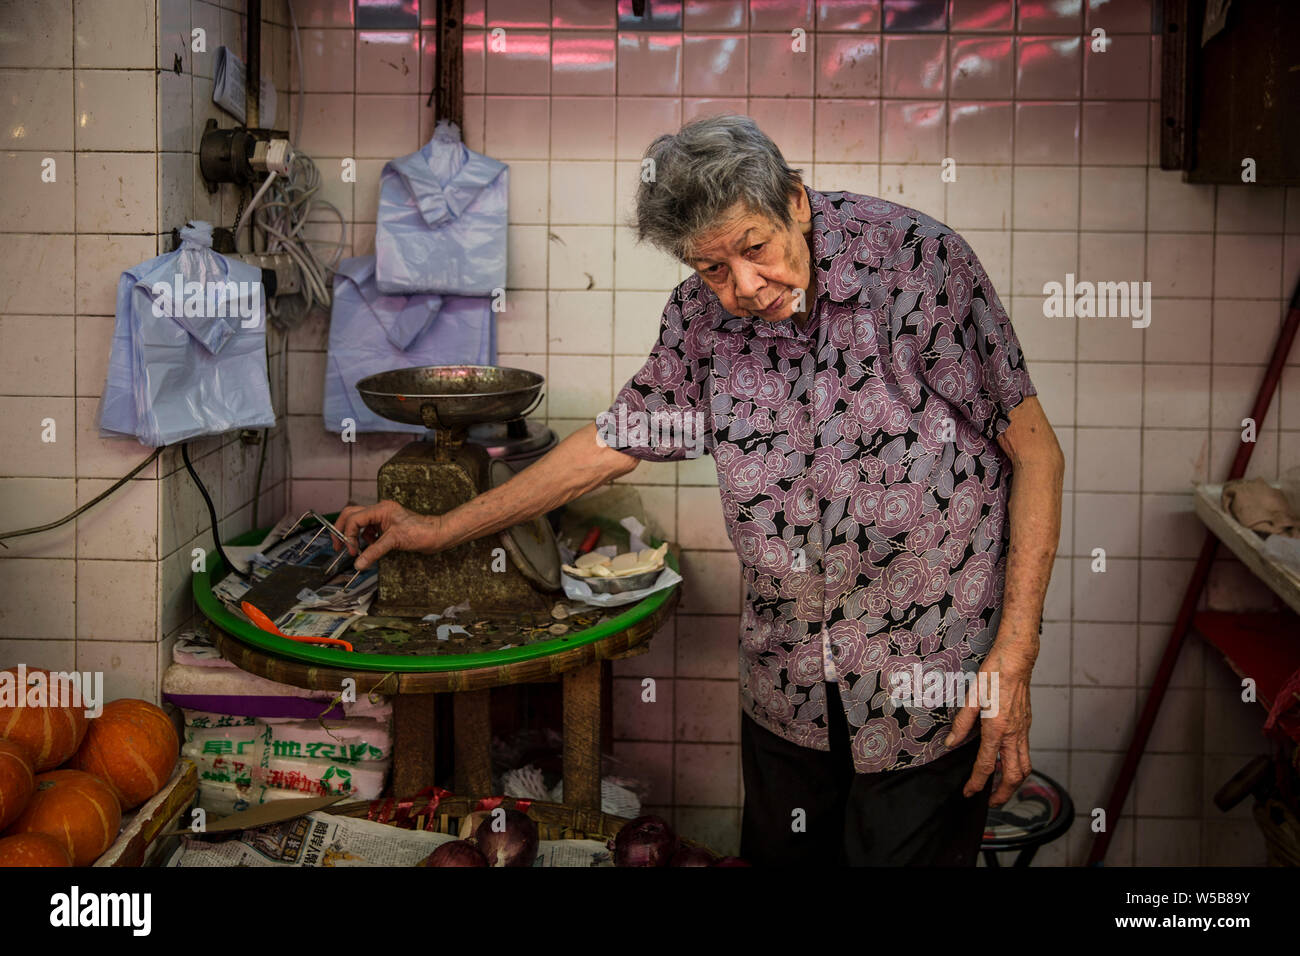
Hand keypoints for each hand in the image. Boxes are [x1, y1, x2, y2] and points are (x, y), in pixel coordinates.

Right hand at [334, 500, 444, 570]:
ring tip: (358, 548)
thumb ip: (374, 552)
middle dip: (343, 530)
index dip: (348, 535)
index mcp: (380, 509)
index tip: (351, 550)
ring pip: (359, 521)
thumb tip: (359, 563)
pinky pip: (369, 529)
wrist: (436, 534)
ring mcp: (383, 516)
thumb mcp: (394, 542)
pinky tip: (370, 546)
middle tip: (339, 546)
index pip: (354, 518)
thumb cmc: (421, 532)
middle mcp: (380, 510)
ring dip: (355, 535)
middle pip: (351, 515)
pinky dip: (365, 538)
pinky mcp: (387, 524)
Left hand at [945, 645, 1033, 806]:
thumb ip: (962, 723)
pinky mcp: (1026, 725)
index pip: (986, 765)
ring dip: (1013, 782)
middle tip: (990, 801)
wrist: (1017, 660)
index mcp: (997, 729)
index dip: (977, 783)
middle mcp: (1014, 734)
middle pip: (1014, 776)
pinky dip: (1016, 765)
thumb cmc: (994, 674)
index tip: (969, 793)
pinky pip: (1025, 753)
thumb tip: (952, 743)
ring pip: (1024, 767)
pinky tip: (1003, 761)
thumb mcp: (971, 697)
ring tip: (998, 787)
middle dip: (1003, 794)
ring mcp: (1023, 730)